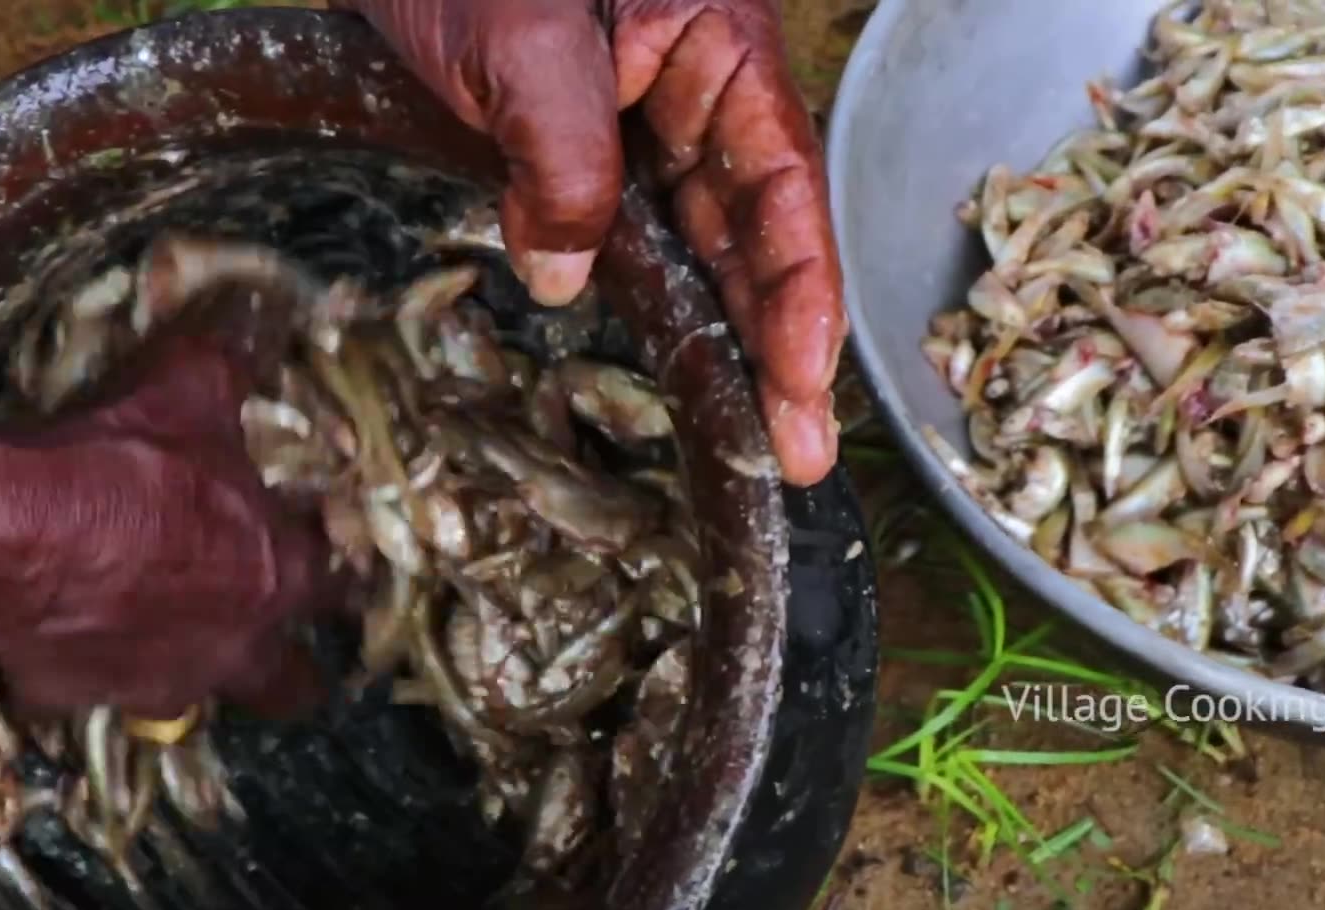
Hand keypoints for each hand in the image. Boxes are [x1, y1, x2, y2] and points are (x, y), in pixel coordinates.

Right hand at [0, 283, 343, 718]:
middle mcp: (232, 648)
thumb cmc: (117, 463)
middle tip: (263, 630)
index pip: (336, 586)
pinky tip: (63, 624)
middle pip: (289, 683)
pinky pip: (95, 689)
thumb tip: (259, 318)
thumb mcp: (185, 389)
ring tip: (154, 623)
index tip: (316, 556)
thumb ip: (230, 367)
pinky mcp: (77, 699)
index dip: (329, 570)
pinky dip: (86, 662)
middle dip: (286, 665)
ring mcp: (157, 684)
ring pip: (195, 692)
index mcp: (277, 576)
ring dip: (185, 663)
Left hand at [338, 0, 845, 485]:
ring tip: (752, 437)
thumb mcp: (521, 42)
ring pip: (699, 246)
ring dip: (723, 339)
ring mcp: (640, 125)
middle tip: (795, 451)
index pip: (783, 180)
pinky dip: (649, 304)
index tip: (803, 377)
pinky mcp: (578, 152)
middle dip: (778, 342)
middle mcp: (694, 91)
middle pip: (755, 229)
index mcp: (715, 43)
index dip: (802, 286)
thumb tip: (564, 277)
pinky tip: (670, 369)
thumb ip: (564, 158)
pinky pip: (629, 240)